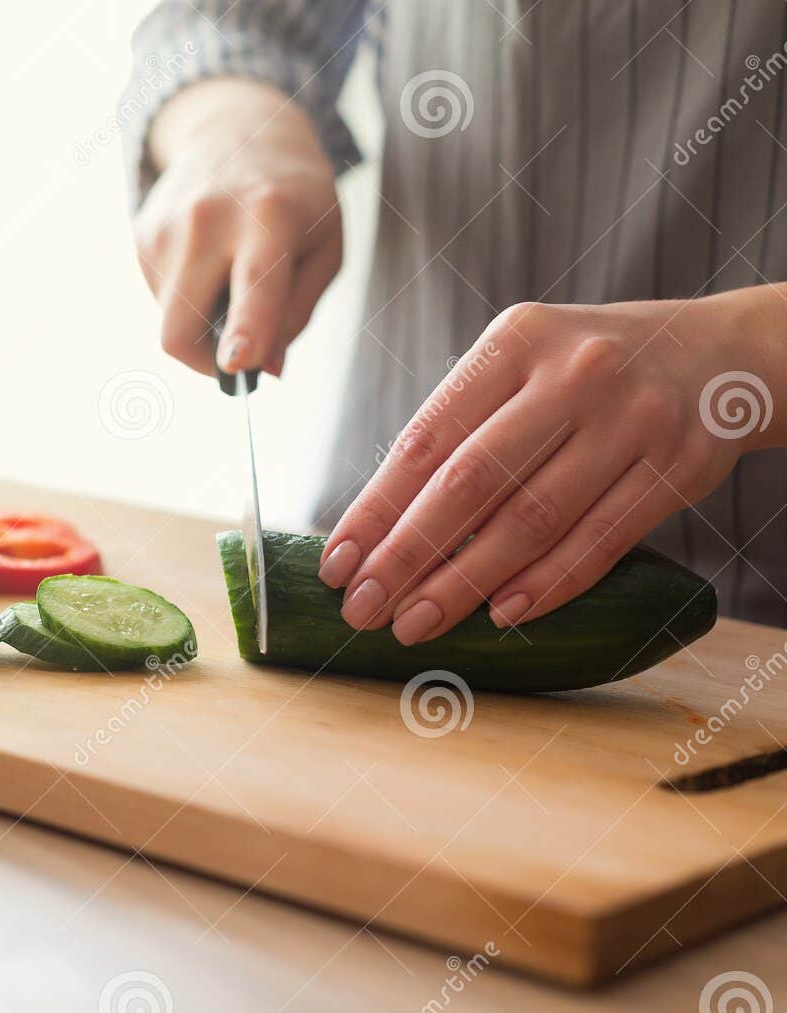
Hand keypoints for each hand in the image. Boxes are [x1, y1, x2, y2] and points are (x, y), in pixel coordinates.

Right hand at [134, 78, 341, 376]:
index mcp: (269, 217)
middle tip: (237, 357)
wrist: (238, 130)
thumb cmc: (296, 200)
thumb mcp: (323, 248)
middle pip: (181, 328)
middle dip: (204, 362)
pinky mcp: (142, 235)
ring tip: (228, 272)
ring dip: (201, 319)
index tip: (236, 365)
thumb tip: (265, 370)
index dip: (245, 330)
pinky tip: (206, 258)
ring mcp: (166, 227)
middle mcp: (208, 219)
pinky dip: (187, 296)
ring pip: (170, 320)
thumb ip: (298, 313)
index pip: (254, 283)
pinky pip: (162, 298)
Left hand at [318, 290, 786, 642]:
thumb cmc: (588, 370)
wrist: (723, 355)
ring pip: (531, 519)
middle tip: (363, 608)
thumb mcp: (522, 363)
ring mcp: (632, 419)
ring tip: (415, 622)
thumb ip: (461, 426)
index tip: (336, 563)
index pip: (426, 438)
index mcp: (515, 341)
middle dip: (406, 555)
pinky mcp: (678, 466)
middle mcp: (573, 373)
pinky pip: (599, 540)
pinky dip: (547, 584)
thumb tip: (380, 525)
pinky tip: (500, 614)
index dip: (375, 508)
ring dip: (464, 583)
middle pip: (471, 483)